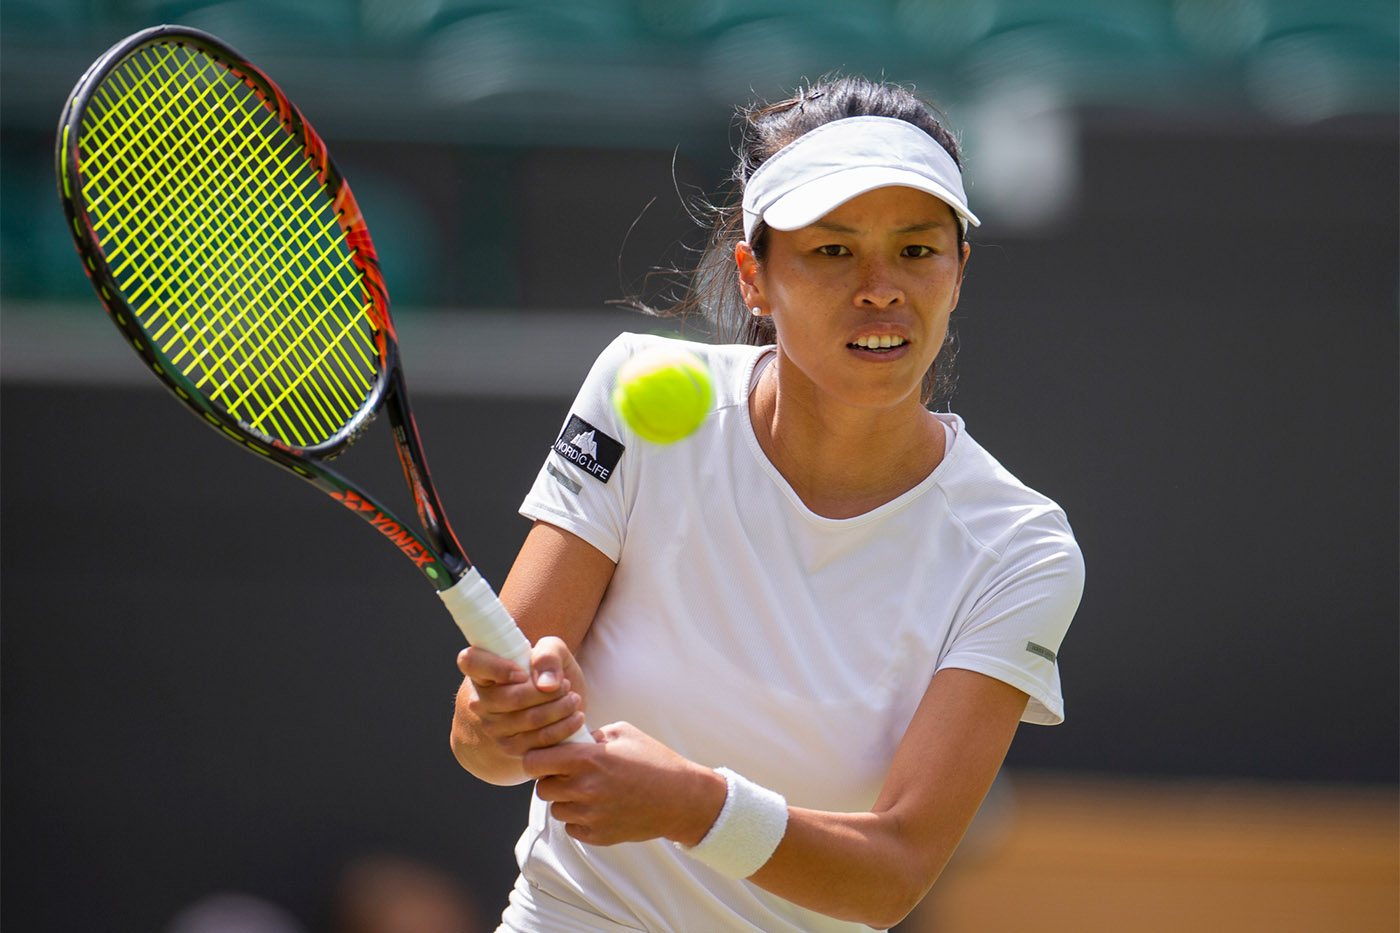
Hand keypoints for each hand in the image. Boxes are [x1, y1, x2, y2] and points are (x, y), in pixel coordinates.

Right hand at [456, 636, 588, 756]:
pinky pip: (540, 739)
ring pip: (531, 719)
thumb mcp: (553, 651)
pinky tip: (575, 717)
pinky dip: (564, 727)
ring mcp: (493, 727)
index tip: (523, 673)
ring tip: (573, 699)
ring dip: (561, 708)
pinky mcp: (511, 748)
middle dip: (550, 692)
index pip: (470, 661)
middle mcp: (481, 700)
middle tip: (566, 685)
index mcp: (482, 669)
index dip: (496, 667)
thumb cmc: (548, 672)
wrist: (554, 705)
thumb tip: (547, 684)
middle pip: (514, 697)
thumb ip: (549, 655)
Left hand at [523, 722, 727, 846]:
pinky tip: (599, 807)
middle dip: (552, 780)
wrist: (682, 798)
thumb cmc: (654, 760)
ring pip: (556, 809)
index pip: (533, 762)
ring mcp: (590, 815)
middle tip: (571, 774)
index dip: (536, 758)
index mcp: (587, 758)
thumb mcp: (623, 732)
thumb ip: (590, 735)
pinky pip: (571, 827)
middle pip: (542, 788)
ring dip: (566, 800)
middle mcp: (584, 788)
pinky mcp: (598, 835)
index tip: (546, 757)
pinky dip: (579, 819)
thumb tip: (568, 739)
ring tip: (590, 791)